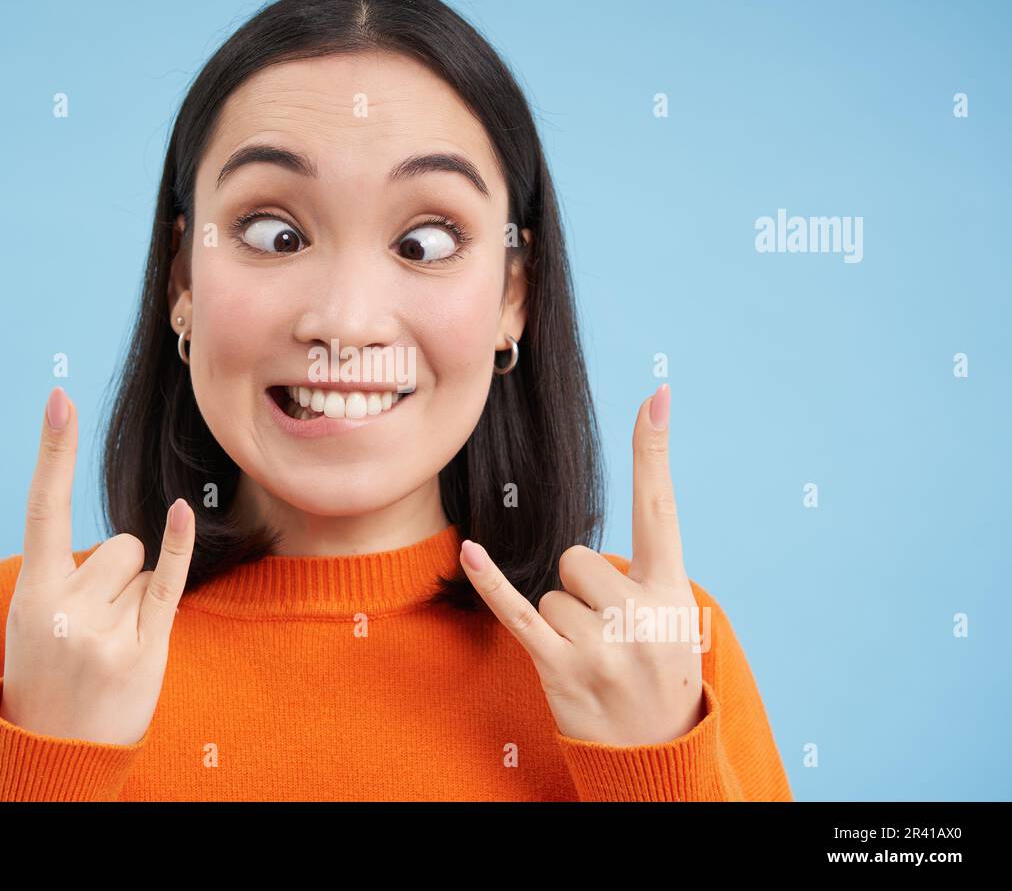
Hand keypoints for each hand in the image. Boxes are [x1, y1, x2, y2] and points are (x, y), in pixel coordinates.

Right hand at [0, 386, 193, 745]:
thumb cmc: (48, 677)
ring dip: (135, 596)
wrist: (53, 756)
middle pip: (118, 543)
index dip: (52, 452)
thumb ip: (65, 575)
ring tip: (108, 646)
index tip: (58, 396)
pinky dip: (179, 547)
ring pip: (142, 566)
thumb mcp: (35, 622)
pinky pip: (169, 580)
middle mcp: (66, 609)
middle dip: (115, 573)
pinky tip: (183, 513)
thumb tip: (131, 537)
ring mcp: (106, 631)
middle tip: (92, 627)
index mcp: (32, 595)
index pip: (42, 509)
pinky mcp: (146, 649)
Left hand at [460, 383, 705, 745]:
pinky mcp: (559, 668)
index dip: (654, 451)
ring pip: (551, 589)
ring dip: (563, 619)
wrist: (658, 751)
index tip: (655, 395)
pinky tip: (471, 550)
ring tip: (594, 655)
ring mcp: (599, 644)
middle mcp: (639, 615)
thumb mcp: (675, 616)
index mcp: (672, 592)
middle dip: (585, 588)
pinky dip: (493, 584)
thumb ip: (647, 567)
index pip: (661, 508)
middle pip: (579, 555)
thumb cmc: (660, 669)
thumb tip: (635, 495)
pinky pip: (517, 612)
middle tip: (610, 632)